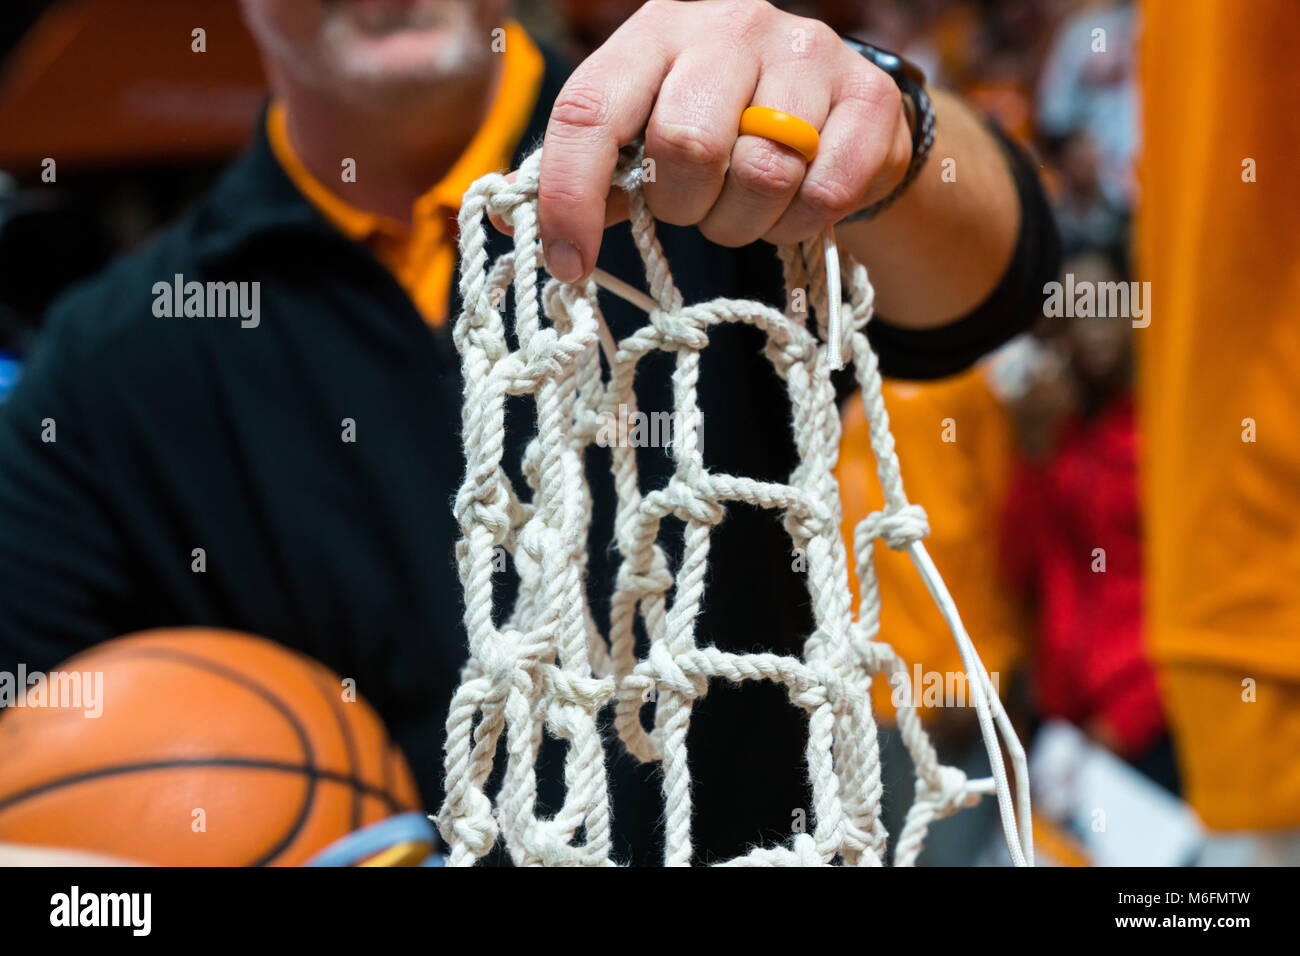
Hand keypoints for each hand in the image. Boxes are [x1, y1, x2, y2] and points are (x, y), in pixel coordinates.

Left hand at [534, 0, 911, 282]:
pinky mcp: (867, 97)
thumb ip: (589, 173)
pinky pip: (822, 193)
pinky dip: (798, 224)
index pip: (589, 109)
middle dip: (681, 207)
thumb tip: (507, 222)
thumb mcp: (648, 134)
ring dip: (741, 222)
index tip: (568, 264)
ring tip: (742, 208)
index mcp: (655, 31)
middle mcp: (729, 25)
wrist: (839, 115)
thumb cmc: (723, 127)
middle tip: (693, 209)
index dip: (568, 195)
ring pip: (760, 174)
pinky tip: (794, 206)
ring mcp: (805, 53)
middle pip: (685, 145)